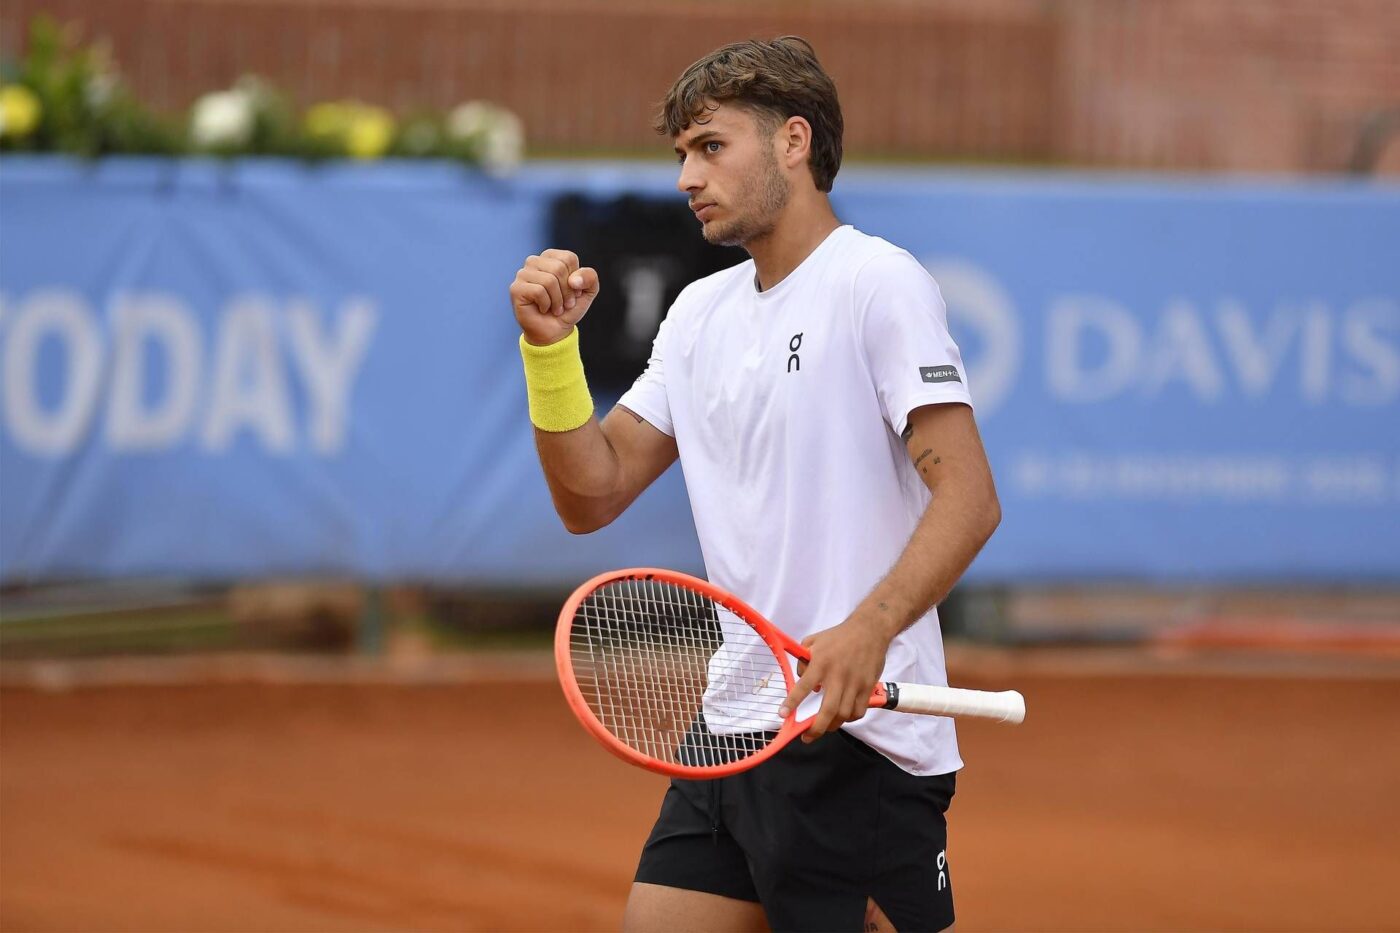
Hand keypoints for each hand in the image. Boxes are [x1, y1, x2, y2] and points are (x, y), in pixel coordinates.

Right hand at [510, 249, 600, 345]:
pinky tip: (543, 309)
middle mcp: (534, 261)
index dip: (576, 279)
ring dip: (557, 300)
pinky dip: (546, 305)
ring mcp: (522, 274)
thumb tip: (574, 280)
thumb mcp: (587, 291)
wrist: (555, 331)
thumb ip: (590, 277)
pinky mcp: (516, 288)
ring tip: (555, 308)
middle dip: (567, 291)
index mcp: (550, 257)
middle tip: (564, 304)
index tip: (573, 292)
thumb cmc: (568, 309)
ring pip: (549, 280)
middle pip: (559, 268)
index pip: (569, 258)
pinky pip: (538, 291)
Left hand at [778, 611, 894, 742]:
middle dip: (816, 728)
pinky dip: (849, 718)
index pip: (803, 686)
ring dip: (832, 725)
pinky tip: (843, 716)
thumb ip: (803, 661)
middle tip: (807, 737)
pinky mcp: (868, 687)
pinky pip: (858, 711)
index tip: (783, 715)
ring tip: (824, 726)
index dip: (792, 703)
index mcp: (821, 663)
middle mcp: (837, 675)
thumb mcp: (813, 641)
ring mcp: (854, 683)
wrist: (869, 630)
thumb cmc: (838, 637)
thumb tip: (802, 680)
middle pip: (828, 710)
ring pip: (844, 714)